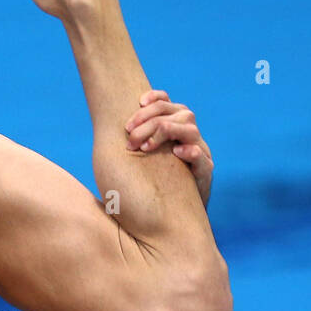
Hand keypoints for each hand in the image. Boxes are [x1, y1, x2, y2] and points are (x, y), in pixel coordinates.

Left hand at [125, 90, 213, 205]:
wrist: (177, 213)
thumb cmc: (153, 183)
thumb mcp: (142, 156)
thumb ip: (134, 141)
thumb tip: (106, 129)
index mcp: (175, 127)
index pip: (168, 102)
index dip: (155, 98)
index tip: (137, 103)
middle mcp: (189, 136)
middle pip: (178, 112)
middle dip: (150, 120)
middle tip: (131, 137)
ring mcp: (200, 151)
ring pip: (190, 129)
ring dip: (165, 132)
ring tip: (145, 147)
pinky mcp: (204, 171)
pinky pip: (202, 156)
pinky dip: (190, 151)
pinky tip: (177, 152)